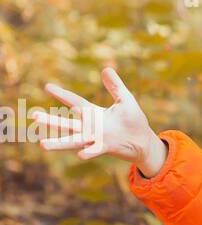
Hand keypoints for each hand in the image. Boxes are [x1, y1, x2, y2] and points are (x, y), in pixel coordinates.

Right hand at [29, 68, 163, 173]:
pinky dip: (88, 152)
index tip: (47, 86)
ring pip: (74, 140)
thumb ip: (115, 86)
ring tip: (42, 144)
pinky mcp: (107, 147)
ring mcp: (97, 139)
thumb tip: (106, 69)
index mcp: (93, 115)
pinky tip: (80, 155)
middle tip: (33, 116)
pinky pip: (95, 150)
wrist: (144, 141)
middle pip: (67, 123)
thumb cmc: (134, 120)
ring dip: (59, 142)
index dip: (62, 94)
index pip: (74, 102)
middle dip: (51, 120)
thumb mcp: (125, 99)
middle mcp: (91, 128)